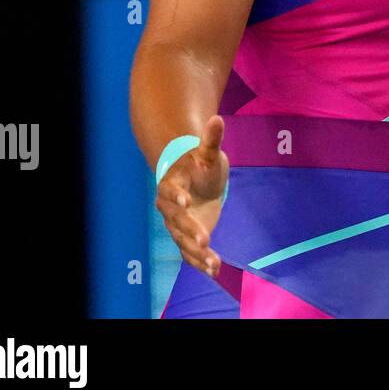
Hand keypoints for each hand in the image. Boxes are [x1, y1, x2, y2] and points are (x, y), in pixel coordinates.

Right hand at [154, 116, 229, 277]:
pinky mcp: (187, 236)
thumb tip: (217, 118)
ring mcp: (178, 224)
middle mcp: (171, 208)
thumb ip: (211, 139)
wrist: (193, 179)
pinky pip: (191, 252)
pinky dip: (201, 262)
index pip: (170, 191)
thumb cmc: (198, 164)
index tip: (185, 200)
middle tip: (205, 240)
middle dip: (190, 231)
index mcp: (172, 185)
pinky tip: (214, 271)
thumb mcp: (207, 152)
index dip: (177, 195)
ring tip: (213, 262)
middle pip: (177, 221)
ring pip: (183, 241)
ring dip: (197, 253)